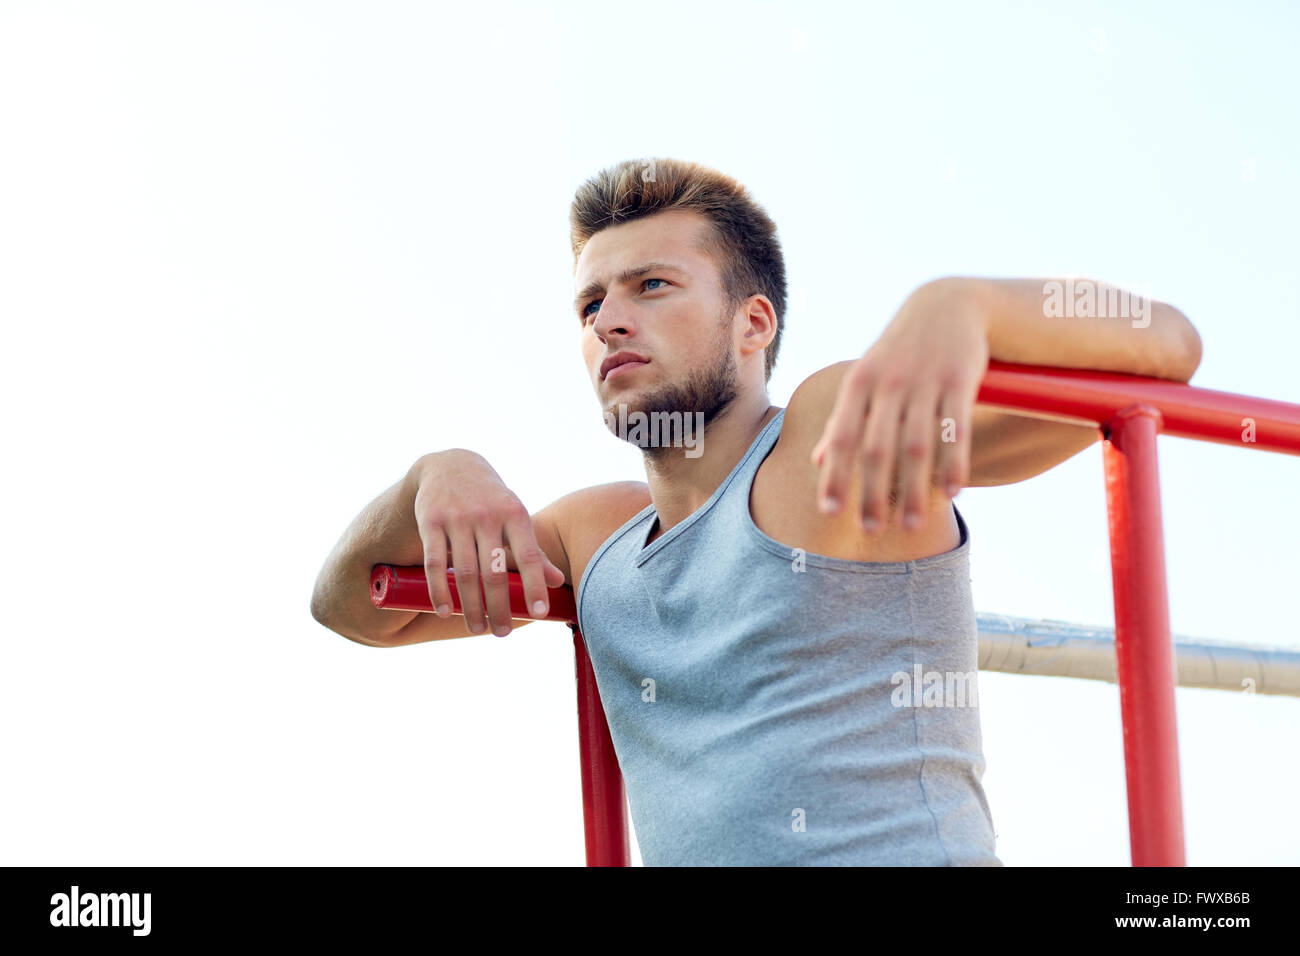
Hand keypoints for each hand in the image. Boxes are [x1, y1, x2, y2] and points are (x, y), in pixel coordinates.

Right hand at [410, 450, 564, 635]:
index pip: (529, 555)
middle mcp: (487, 515)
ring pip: (465, 572)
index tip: (538, 613)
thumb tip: (558, 582)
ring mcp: (457, 518)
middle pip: (494, 572)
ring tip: (477, 628)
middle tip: (502, 633)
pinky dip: (439, 590)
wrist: (449, 466)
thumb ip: (534, 550)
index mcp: (515, 514)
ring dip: (471, 606)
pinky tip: (445, 611)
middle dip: (499, 607)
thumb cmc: (491, 500)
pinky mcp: (430, 521)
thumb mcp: (515, 517)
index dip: (534, 586)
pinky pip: (434, 563)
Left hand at [809, 280, 988, 531]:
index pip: (841, 437)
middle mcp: (888, 383)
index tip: (829, 512)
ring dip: (915, 489)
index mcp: (858, 384)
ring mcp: (925, 381)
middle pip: (877, 448)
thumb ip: (843, 418)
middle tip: (871, 531)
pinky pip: (956, 428)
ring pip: (918, 445)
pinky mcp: (960, 379)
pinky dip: (953, 462)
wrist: (947, 304)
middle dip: (872, 492)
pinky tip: (952, 491)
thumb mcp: (864, 377)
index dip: (834, 475)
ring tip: (913, 525)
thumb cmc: (898, 352)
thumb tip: (816, 459)